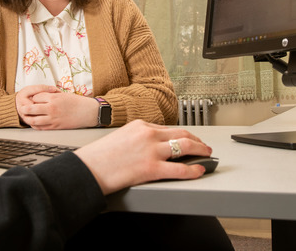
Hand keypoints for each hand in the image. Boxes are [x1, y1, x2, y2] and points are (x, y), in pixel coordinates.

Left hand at [15, 85, 98, 129]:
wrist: (88, 112)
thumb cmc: (77, 102)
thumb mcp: (63, 94)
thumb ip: (51, 95)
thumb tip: (40, 96)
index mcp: (54, 98)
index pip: (36, 97)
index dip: (32, 98)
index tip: (32, 99)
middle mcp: (52, 108)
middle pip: (31, 108)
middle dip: (25, 108)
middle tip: (22, 108)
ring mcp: (53, 118)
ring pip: (34, 120)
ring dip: (28, 118)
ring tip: (25, 117)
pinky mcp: (56, 126)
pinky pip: (41, 128)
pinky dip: (36, 126)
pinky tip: (34, 124)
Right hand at [74, 120, 212, 194]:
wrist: (87, 169)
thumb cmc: (99, 157)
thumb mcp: (120, 137)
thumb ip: (137, 138)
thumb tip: (151, 147)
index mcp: (140, 125)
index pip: (168, 128)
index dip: (183, 134)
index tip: (190, 139)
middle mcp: (148, 134)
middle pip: (182, 133)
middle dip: (197, 140)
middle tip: (205, 146)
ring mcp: (151, 150)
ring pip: (185, 146)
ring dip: (201, 150)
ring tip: (207, 155)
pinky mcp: (152, 168)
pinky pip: (180, 169)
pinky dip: (194, 170)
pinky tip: (200, 171)